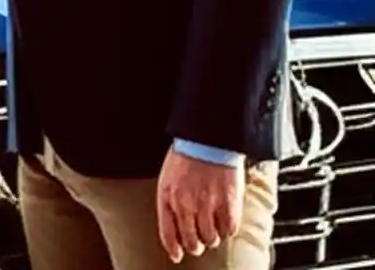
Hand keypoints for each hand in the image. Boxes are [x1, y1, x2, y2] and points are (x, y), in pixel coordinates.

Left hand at [157, 147, 243, 262]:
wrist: (209, 141)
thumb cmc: (186, 157)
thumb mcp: (167, 178)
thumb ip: (169, 202)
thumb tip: (173, 226)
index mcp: (167, 198)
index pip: (167, 233)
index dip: (173, 248)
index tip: (177, 256)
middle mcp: (186, 205)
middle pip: (191, 241)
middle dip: (195, 245)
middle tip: (199, 242)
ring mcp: (207, 206)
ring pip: (210, 239)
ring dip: (212, 237)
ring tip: (213, 227)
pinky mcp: (228, 205)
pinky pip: (229, 230)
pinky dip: (228, 229)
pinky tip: (225, 220)